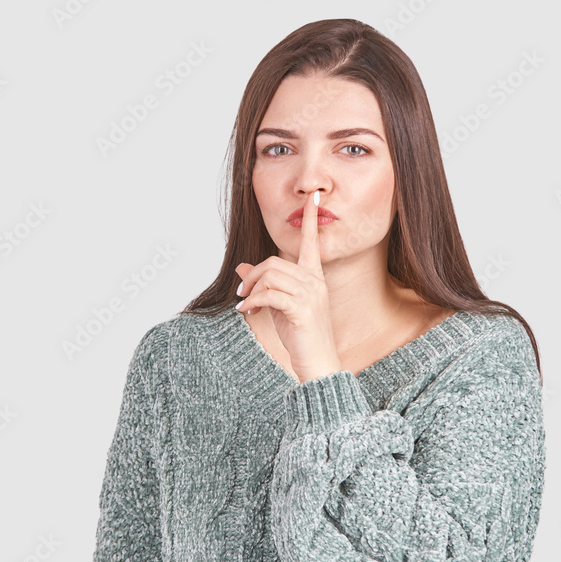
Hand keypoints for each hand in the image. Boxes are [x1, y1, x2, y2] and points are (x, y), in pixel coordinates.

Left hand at [235, 190, 343, 383]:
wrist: (318, 362)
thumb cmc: (301, 335)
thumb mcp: (279, 305)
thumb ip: (264, 284)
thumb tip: (242, 267)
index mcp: (313, 277)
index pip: (311, 242)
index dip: (312, 220)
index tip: (316, 199)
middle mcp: (315, 281)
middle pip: (274, 262)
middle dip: (252, 276)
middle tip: (242, 294)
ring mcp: (310, 294)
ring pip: (270, 277)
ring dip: (251, 290)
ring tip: (246, 305)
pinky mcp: (302, 309)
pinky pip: (270, 294)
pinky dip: (254, 302)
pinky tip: (248, 312)